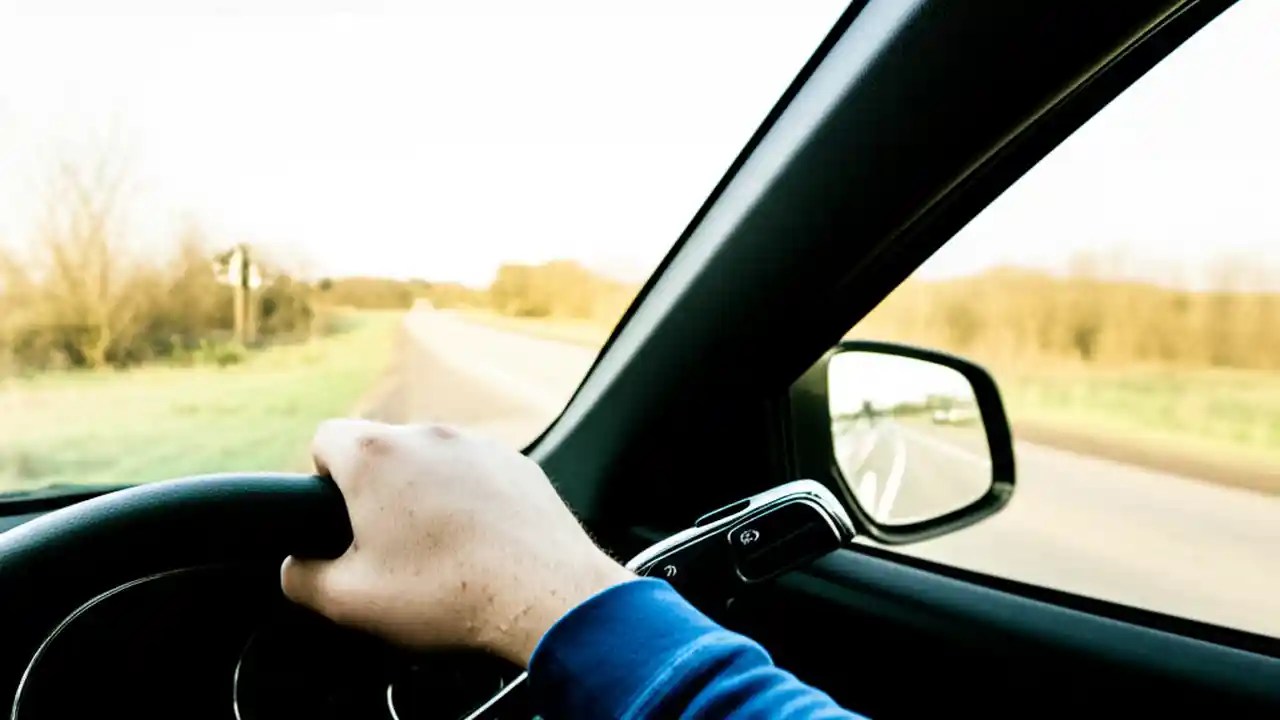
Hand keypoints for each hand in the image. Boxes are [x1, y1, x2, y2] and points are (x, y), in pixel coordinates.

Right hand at [280, 419, 633, 665]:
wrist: (545, 595)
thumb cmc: (448, 594)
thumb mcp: (349, 602)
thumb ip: (302, 577)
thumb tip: (296, 568)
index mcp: (375, 456)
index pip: (325, 438)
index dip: (322, 478)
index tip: (338, 516)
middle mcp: (427, 434)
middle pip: (381, 449)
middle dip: (376, 491)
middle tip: (387, 545)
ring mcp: (478, 444)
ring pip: (432, 461)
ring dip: (425, 494)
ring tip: (438, 551)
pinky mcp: (517, 462)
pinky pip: (476, 473)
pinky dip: (470, 499)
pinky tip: (478, 545)